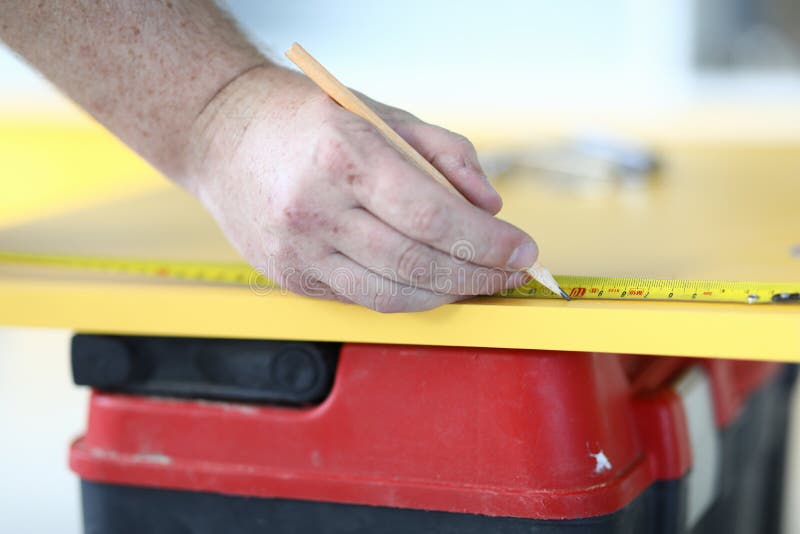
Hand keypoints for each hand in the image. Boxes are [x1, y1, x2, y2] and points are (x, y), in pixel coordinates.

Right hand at [186, 65, 537, 311]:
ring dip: (448, 294)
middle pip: (417, 264)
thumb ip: (446, 155)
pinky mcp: (291, 278)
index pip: (432, 218)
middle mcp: (315, 209)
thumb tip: (490, 208)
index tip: (523, 251)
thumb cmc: (306, 120)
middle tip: (511, 272)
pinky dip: (408, 295)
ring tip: (478, 280)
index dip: (487, 243)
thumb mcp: (383, 114)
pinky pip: (363, 299)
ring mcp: (299, 251)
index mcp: (343, 156)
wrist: (223, 137)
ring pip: (392, 295)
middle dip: (479, 275)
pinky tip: (432, 282)